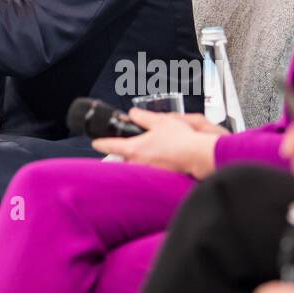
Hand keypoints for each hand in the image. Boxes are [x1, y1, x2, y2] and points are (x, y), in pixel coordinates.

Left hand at [91, 108, 219, 177]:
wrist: (198, 156)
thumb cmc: (181, 140)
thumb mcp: (160, 121)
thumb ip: (143, 116)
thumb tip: (134, 113)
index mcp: (134, 149)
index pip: (110, 146)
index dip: (101, 143)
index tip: (96, 143)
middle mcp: (137, 163)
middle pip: (123, 158)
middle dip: (125, 152)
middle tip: (133, 144)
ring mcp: (147, 172)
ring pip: (136, 165)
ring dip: (139, 159)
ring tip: (152, 150)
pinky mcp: (158, 178)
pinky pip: (148, 171)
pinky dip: (151, 165)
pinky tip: (162, 159)